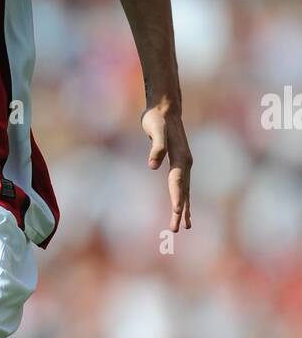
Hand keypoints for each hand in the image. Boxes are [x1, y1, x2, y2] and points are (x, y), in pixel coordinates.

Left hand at [141, 105, 191, 231]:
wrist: (165, 109)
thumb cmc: (157, 119)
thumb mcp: (154, 129)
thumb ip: (156, 147)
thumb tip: (153, 165)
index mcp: (181, 158)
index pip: (178, 183)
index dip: (177, 198)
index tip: (176, 213)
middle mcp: (185, 163)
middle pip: (183, 191)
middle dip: (180, 211)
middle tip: (176, 229)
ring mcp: (184, 164)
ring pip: (185, 190)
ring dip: (183, 208)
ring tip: (183, 226)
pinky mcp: (179, 163)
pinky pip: (181, 185)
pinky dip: (182, 197)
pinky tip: (180, 207)